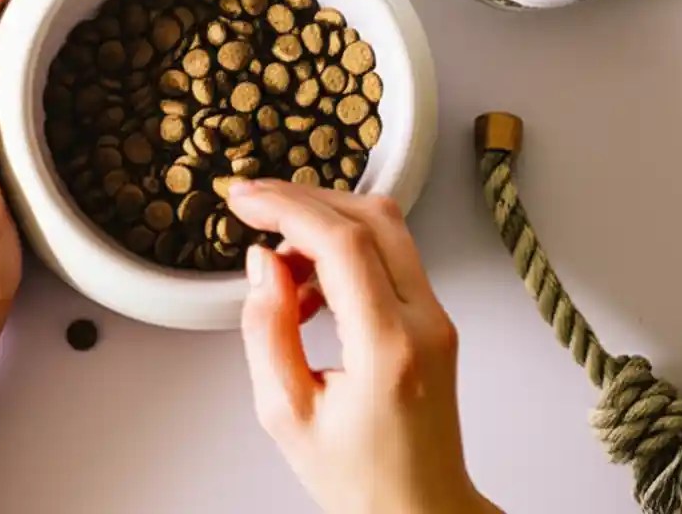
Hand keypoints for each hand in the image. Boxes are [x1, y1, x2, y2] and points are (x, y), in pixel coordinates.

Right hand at [228, 181, 499, 513]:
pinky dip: (341, 250)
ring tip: (277, 266)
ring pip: (384, 228)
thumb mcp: (284, 413)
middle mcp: (424, 324)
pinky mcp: (432, 318)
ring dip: (323, 223)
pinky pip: (388, 256)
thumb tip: (263, 266)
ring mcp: (436, 318)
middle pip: (371, 218)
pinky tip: (306, 287)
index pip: (343, 244)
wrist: (420, 510)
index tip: (245, 200)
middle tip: (252, 204)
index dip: (287, 208)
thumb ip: (266, 330)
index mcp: (389, 349)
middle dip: (303, 199)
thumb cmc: (360, 478)